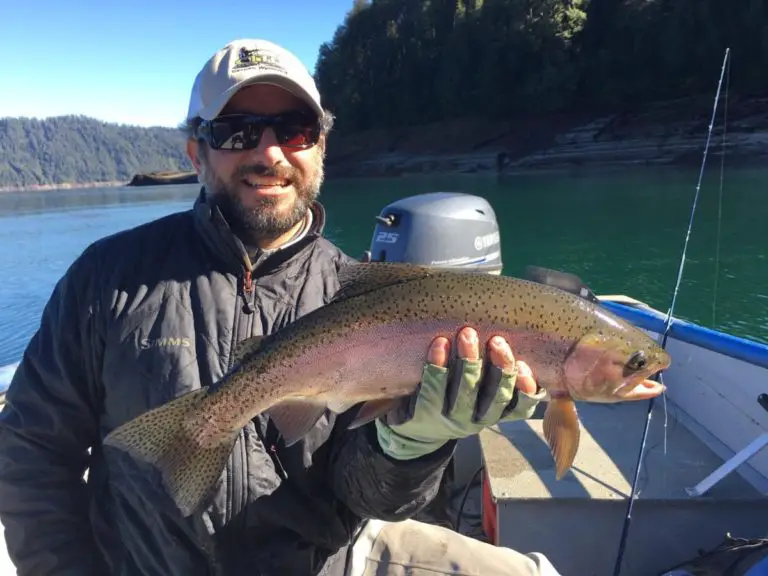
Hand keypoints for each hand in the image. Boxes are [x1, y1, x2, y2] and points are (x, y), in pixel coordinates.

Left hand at [376, 327, 546, 459]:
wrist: (418, 426)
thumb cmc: (457, 394)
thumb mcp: (481, 390)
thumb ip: (496, 371)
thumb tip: (518, 332)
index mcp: (498, 411)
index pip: (522, 406)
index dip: (526, 390)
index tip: (525, 366)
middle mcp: (479, 419)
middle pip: (496, 396)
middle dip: (499, 367)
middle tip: (497, 341)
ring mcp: (453, 419)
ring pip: (465, 392)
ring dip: (468, 362)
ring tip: (466, 334)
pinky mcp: (426, 415)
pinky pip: (433, 392)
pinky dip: (437, 367)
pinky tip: (439, 345)